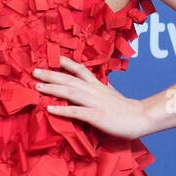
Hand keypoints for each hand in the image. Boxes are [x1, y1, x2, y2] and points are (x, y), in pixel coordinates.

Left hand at [32, 56, 150, 140]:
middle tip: (34, 71)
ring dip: (53, 88)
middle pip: (70, 79)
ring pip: (70, 92)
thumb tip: (98, 83)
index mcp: (98, 85)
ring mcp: (95, 103)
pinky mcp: (96, 116)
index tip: (53, 57)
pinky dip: (62, 109)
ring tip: (37, 86)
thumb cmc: (126, 109)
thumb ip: (102, 89)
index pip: (81, 70)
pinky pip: (76, 112)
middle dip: (51, 74)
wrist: (141, 118)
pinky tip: (49, 108)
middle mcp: (94, 91)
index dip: (66, 63)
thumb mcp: (112, 94)